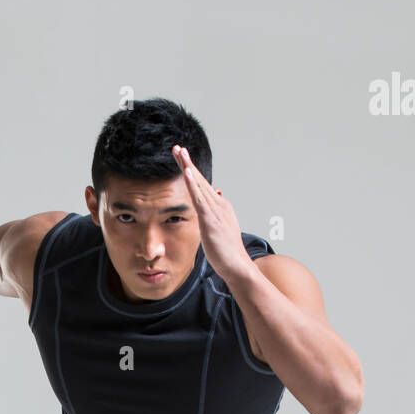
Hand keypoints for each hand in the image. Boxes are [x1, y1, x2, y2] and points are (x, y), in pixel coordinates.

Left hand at [171, 144, 252, 284]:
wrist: (237, 266)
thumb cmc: (226, 251)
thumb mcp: (220, 227)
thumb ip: (215, 211)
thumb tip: (214, 193)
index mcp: (220, 206)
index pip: (202, 185)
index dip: (191, 171)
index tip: (182, 158)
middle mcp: (219, 204)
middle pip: (200, 180)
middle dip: (188, 163)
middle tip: (177, 147)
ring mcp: (216, 211)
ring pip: (199, 185)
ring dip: (189, 167)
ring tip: (180, 153)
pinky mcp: (211, 220)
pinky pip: (200, 199)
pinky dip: (193, 184)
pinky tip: (187, 173)